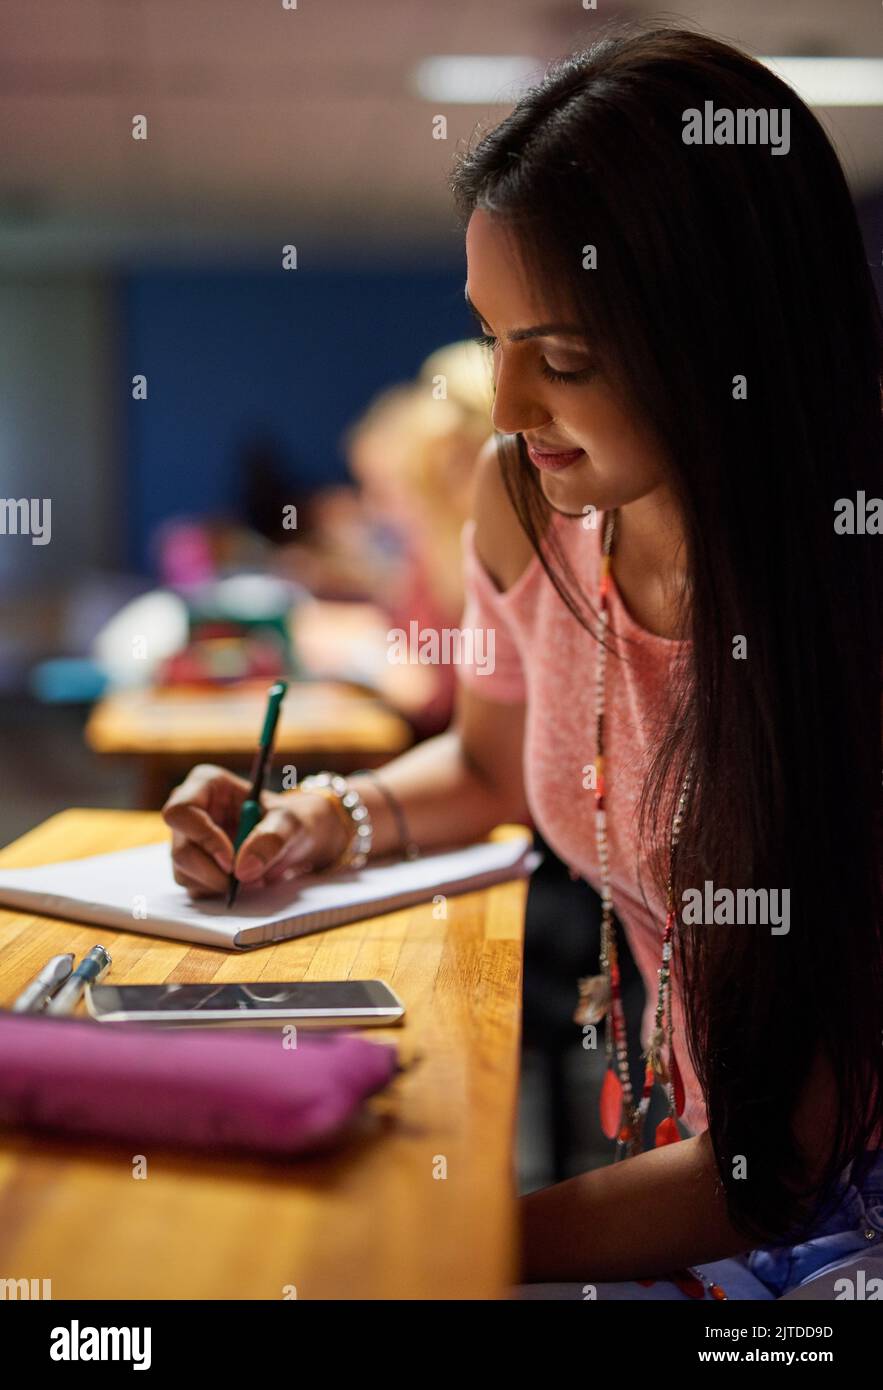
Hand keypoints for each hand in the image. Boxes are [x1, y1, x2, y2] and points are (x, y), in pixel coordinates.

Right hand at [161, 763, 348, 897]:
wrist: (297, 839)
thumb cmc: (292, 820)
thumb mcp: (291, 823)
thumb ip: (271, 839)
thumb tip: (243, 868)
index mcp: (206, 784)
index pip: (181, 812)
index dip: (203, 838)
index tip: (231, 860)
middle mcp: (191, 810)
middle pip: (181, 849)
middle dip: (213, 872)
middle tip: (246, 880)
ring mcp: (188, 839)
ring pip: (184, 872)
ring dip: (219, 883)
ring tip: (254, 878)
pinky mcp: (193, 864)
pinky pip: (194, 886)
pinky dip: (219, 890)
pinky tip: (245, 882)